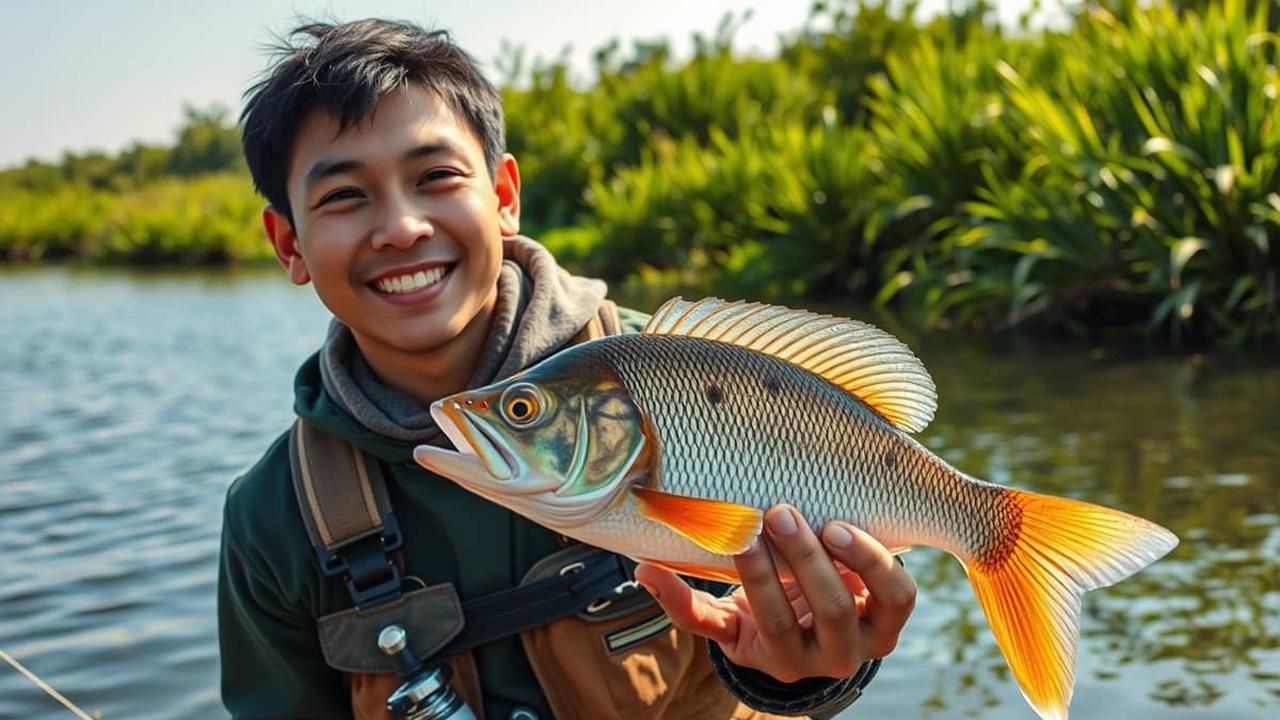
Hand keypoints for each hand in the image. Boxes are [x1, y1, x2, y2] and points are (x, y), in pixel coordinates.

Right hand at [633, 504, 915, 682]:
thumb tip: (644, 569)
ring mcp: (872, 638)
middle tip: (778, 512)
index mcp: (784, 660)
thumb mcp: (726, 621)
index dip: (758, 579)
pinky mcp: (894, 614)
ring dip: (855, 558)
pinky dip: (881, 559)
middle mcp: (833, 657)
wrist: (813, 628)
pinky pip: (901, 590)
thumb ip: (685, 603)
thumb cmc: (761, 615)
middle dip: (803, 557)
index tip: (740, 537)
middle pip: (828, 609)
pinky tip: (849, 526)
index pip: (774, 621)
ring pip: (877, 602)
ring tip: (826, 522)